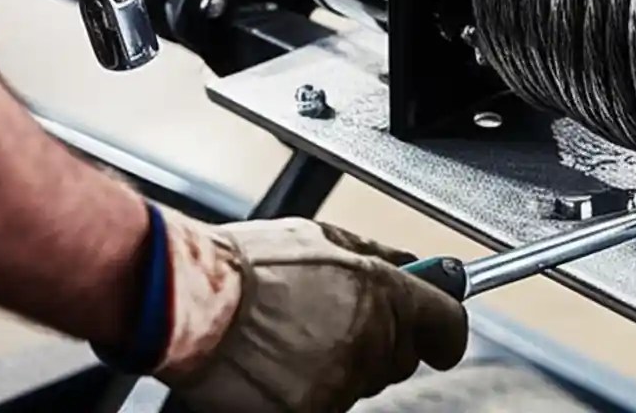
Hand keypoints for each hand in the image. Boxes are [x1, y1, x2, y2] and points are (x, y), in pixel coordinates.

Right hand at [156, 215, 468, 412]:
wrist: (188, 302)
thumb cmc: (247, 267)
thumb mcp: (322, 238)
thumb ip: (378, 255)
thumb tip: (415, 265)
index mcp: (382, 293)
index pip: (447, 324)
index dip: (443, 329)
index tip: (439, 335)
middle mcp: (369, 341)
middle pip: (400, 358)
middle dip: (378, 341)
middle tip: (330, 320)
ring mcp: (340, 384)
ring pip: (361, 384)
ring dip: (338, 366)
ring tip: (290, 338)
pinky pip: (326, 407)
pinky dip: (307, 393)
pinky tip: (277, 368)